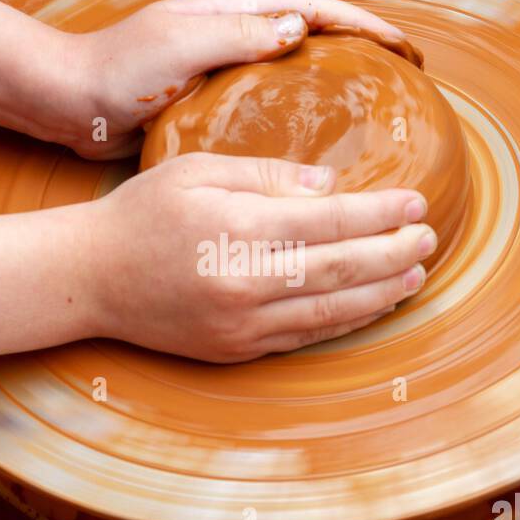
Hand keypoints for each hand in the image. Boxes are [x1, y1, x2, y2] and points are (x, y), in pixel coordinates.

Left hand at [51, 0, 409, 158]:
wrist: (72, 102)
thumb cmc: (120, 69)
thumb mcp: (183, 45)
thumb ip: (241, 34)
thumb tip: (300, 27)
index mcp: (233, 7)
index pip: (314, 8)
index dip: (364, 25)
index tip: (404, 49)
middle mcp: (235, 29)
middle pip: (314, 30)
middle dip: (362, 44)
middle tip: (404, 73)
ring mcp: (225, 63)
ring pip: (296, 64)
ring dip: (337, 74)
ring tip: (376, 101)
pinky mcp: (213, 98)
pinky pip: (271, 97)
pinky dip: (302, 106)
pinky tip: (318, 135)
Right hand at [81, 153, 436, 361]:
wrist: (89, 277)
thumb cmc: (143, 212)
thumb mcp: (200, 169)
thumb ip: (270, 175)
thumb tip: (332, 186)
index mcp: (238, 227)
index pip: (332, 220)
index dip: (381, 213)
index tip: (415, 202)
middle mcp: (246, 281)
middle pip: (343, 269)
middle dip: (395, 253)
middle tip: (430, 238)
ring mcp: (243, 323)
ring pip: (333, 311)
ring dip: (383, 293)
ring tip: (416, 273)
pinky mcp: (237, 350)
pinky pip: (306, 337)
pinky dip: (346, 321)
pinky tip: (373, 304)